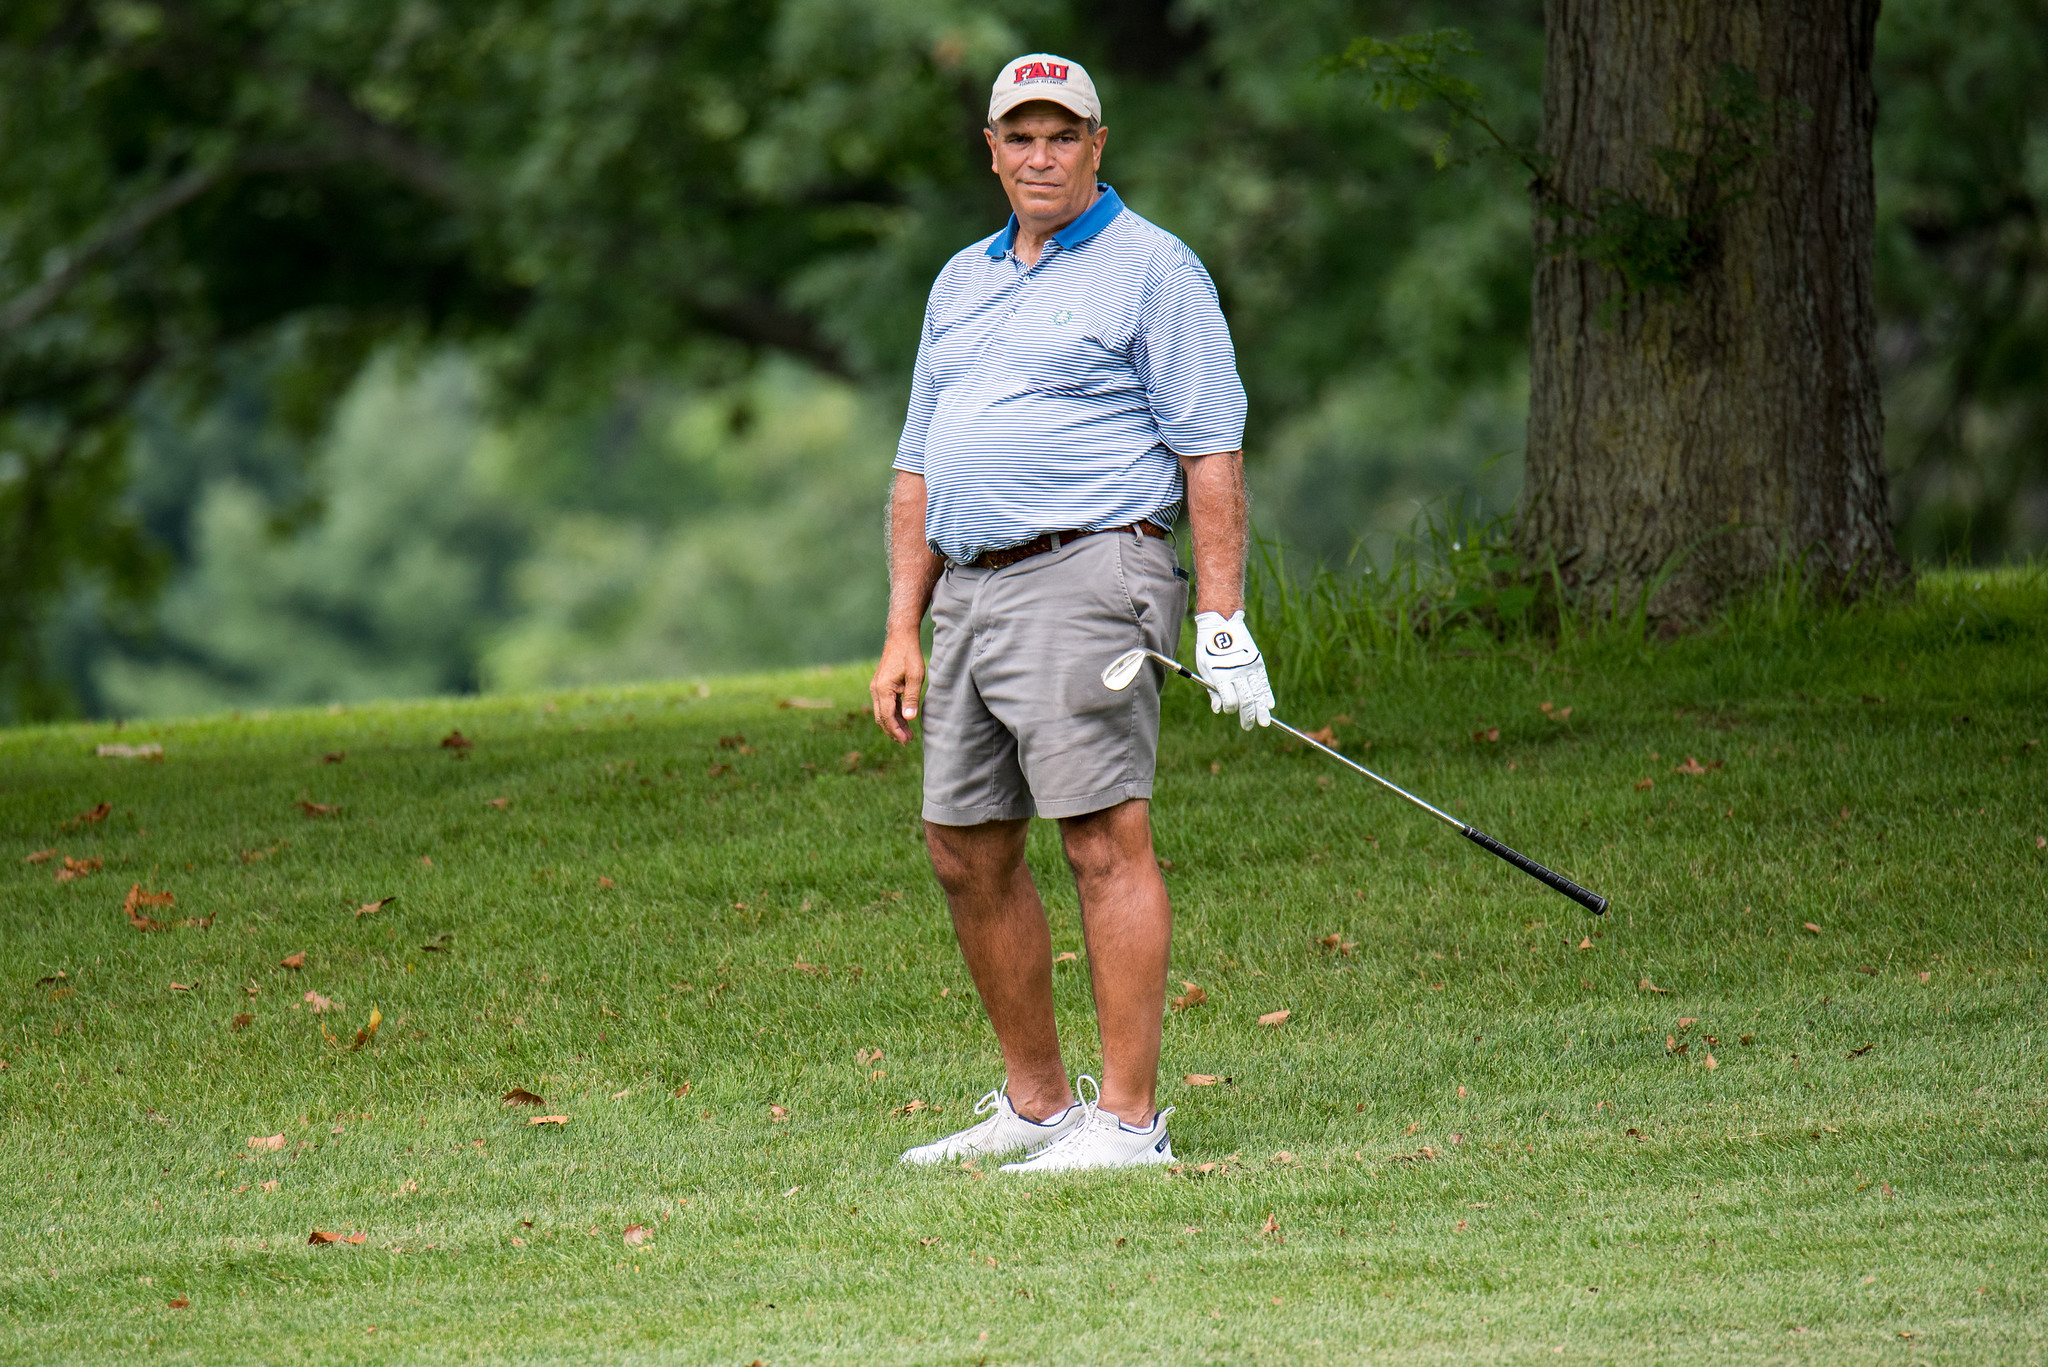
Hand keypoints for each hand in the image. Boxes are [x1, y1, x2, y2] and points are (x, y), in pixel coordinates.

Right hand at [870, 628, 925, 744]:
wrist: (900, 637)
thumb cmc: (909, 654)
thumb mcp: (915, 676)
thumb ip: (911, 698)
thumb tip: (909, 718)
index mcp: (882, 689)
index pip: (887, 717)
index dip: (896, 731)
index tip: (906, 741)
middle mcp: (876, 690)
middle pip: (882, 718)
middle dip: (894, 731)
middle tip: (908, 741)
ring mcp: (877, 688)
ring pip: (883, 712)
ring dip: (894, 724)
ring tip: (908, 734)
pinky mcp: (881, 685)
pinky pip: (885, 704)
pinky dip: (893, 714)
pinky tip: (904, 720)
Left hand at [1193, 610, 1274, 729]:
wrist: (1221, 624)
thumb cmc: (1208, 649)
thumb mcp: (1204, 669)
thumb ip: (1212, 690)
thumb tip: (1218, 710)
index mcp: (1221, 676)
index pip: (1230, 701)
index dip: (1231, 709)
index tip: (1230, 711)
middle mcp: (1237, 673)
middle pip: (1246, 701)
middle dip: (1248, 716)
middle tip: (1249, 726)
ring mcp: (1249, 667)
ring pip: (1258, 693)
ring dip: (1261, 709)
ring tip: (1264, 721)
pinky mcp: (1257, 662)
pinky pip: (1264, 682)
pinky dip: (1267, 694)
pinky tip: (1269, 705)